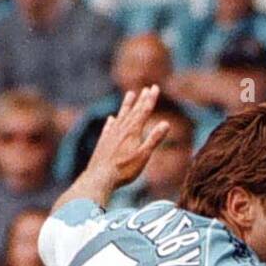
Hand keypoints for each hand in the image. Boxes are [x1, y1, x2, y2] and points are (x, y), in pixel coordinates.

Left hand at [83, 86, 169, 203]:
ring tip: (130, 94)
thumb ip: (154, 139)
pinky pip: (108, 128)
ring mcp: (111, 135)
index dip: (150, 99)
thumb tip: (166, 123)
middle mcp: (122, 129)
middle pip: (134, 111)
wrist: (100, 177)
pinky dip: (111, 122)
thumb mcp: (143, 155)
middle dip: (141, 99)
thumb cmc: (124, 169)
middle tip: (146, 88)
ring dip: (126, 105)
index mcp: (133, 131)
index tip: (155, 87)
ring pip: (121, 116)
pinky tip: (111, 119)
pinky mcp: (103, 143)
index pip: (144, 111)